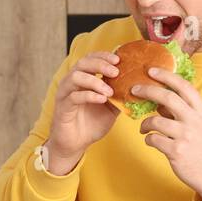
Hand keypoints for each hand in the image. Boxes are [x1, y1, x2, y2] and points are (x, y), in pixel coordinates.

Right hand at [46, 51, 121, 173]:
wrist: (76, 144)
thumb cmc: (91, 123)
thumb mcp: (111, 108)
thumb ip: (120, 96)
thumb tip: (139, 88)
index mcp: (83, 79)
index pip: (90, 59)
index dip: (103, 56)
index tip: (118, 59)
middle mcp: (72, 83)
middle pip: (82, 63)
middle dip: (100, 64)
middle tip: (116, 72)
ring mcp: (65, 94)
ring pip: (75, 77)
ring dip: (95, 81)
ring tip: (110, 91)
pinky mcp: (62, 107)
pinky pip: (74, 96)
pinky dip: (89, 95)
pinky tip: (102, 99)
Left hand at [133, 67, 201, 200]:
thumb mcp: (201, 123)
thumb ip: (184, 110)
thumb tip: (160, 100)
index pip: (184, 86)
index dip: (166, 76)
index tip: (151, 71)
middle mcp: (195, 120)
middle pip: (167, 98)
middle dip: (148, 90)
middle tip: (135, 90)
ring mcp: (185, 136)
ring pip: (156, 120)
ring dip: (145, 123)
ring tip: (144, 127)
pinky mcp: (176, 151)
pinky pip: (153, 139)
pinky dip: (148, 138)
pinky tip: (151, 141)